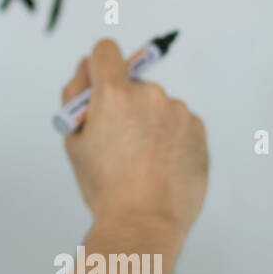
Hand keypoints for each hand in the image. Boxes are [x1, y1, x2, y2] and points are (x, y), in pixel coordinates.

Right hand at [59, 38, 207, 241]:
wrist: (144, 223)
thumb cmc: (105, 186)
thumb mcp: (74, 140)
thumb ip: (76, 96)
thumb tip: (85, 67)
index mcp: (114, 94)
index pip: (105, 50)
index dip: (97, 67)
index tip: (98, 85)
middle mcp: (150, 94)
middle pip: (132, 83)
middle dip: (124, 103)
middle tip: (117, 142)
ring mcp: (178, 111)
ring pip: (157, 105)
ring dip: (149, 120)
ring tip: (141, 160)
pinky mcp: (198, 129)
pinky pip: (178, 122)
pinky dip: (170, 137)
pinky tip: (160, 164)